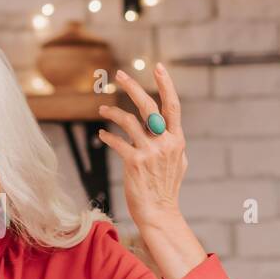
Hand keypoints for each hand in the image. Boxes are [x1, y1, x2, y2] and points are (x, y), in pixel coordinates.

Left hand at [97, 64, 207, 278]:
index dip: (166, 84)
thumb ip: (172, 142)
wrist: (159, 212)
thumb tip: (165, 128)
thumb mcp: (178, 162)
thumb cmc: (166, 188)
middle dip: (133, 87)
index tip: (157, 66)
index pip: (173, 106)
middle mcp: (165, 143)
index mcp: (177, 140)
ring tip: (102, 108)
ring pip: (129, 121)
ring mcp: (150, 152)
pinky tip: (101, 134)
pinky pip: (117, 141)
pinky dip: (108, 136)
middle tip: (119, 74)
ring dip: (113, 112)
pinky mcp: (134, 163)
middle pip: (148, 107)